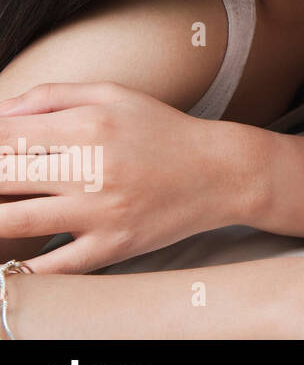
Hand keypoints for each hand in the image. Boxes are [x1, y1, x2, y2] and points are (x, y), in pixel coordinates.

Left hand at [0, 82, 254, 271]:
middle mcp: (93, 168)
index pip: (5, 135)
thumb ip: (53, 95)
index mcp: (90, 126)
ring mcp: (102, 212)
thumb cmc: (163, 130)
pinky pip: (54, 266)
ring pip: (16, 221)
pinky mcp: (112, 246)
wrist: (222, 172)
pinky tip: (6, 260)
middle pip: (3, 176)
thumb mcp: (114, 96)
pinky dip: (21, 269)